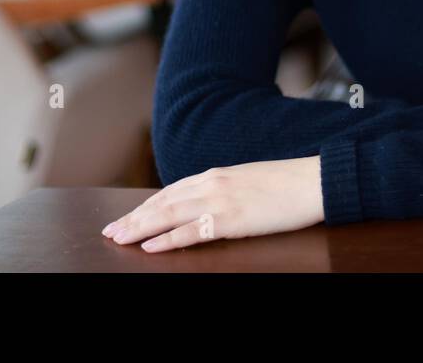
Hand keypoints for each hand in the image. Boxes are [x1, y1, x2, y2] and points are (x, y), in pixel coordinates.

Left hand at [101, 156, 324, 251]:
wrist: (313, 180)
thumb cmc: (286, 183)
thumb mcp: (248, 181)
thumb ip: (224, 189)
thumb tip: (207, 202)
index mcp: (215, 174)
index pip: (170, 191)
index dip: (145, 206)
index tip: (125, 217)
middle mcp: (211, 183)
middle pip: (162, 203)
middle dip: (133, 218)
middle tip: (109, 231)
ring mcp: (220, 200)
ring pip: (169, 215)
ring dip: (140, 227)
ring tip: (118, 239)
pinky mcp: (231, 219)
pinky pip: (191, 232)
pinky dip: (167, 239)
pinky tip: (150, 247)